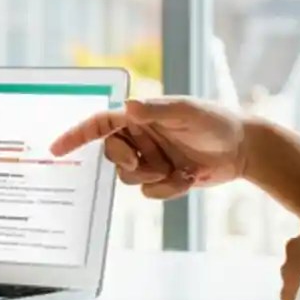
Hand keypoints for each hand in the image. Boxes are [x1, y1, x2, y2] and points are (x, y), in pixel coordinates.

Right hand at [50, 97, 246, 199]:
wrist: (243, 149)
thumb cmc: (215, 122)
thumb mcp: (187, 111)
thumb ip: (157, 110)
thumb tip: (128, 105)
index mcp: (138, 117)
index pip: (98, 124)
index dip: (75, 136)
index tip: (56, 150)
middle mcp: (140, 137)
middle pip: (111, 155)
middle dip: (125, 162)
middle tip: (144, 164)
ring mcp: (151, 159)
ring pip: (128, 178)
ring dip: (151, 177)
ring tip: (176, 170)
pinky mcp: (163, 179)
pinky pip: (150, 193)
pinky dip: (168, 190)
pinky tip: (187, 179)